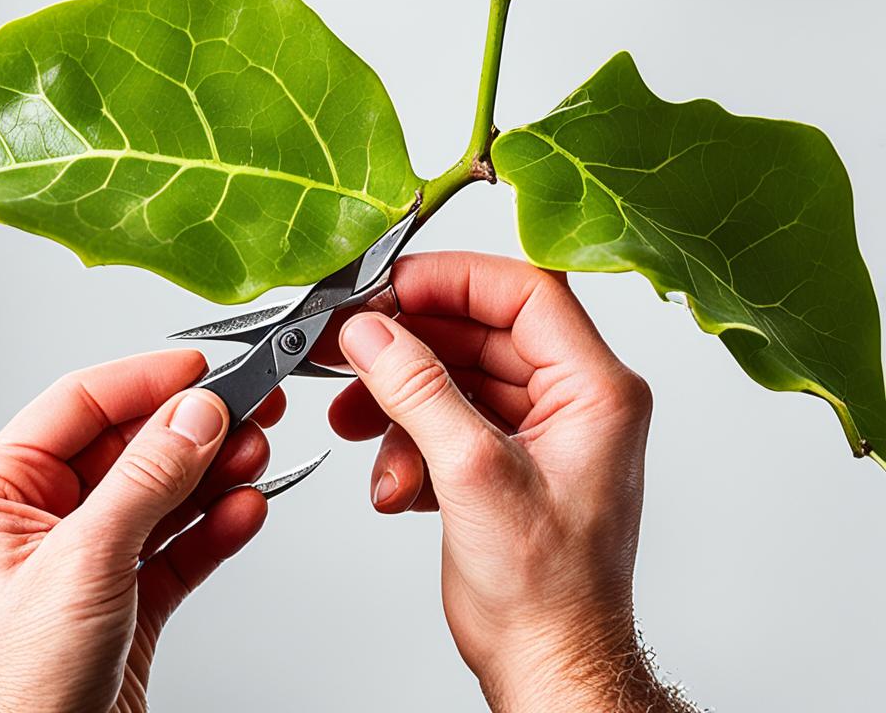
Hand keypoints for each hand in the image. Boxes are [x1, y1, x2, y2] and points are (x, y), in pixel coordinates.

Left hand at [0, 350, 282, 712]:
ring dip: (212, 474)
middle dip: (192, 429)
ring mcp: (85, 556)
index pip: (78, 406)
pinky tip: (246, 509)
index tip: (202, 368)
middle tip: (251, 408)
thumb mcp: (82, 565)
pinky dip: (214, 528)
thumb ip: (144, 483)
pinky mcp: (125, 597)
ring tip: (256, 454)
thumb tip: (192, 416)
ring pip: (160, 494)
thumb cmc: (16, 687)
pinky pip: (177, 545)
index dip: (145, 381)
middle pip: (128, 446)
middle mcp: (38, 517)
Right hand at [329, 252, 670, 710]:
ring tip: (356, 425)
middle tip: (349, 348)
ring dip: (398, 404)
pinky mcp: (504, 465)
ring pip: (454, 382)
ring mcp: (537, 435)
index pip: (525, 293)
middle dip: (408, 349)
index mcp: (595, 392)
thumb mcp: (473, 475)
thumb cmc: (547, 592)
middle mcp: (572, 404)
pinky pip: (445, 424)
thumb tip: (373, 332)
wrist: (546, 663)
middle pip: (479, 335)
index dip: (453, 281)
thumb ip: (419, 391)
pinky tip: (393, 485)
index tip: (389, 288)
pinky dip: (408, 447)